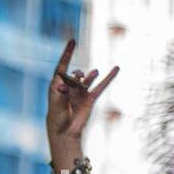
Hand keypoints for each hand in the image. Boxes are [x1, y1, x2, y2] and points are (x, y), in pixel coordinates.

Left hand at [46, 39, 117, 155]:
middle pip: (75, 76)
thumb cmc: (57, 119)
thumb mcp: (57, 105)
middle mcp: (69, 87)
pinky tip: (116, 68)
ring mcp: (80, 92)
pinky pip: (101, 86)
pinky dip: (108, 78)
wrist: (65, 133)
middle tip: (77, 81)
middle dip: (76, 78)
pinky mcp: (90, 98)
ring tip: (92, 74)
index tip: (72, 41)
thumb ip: (60, 93)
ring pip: (87, 80)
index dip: (67, 54)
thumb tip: (63, 83)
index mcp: (57, 86)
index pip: (62, 67)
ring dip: (89, 77)